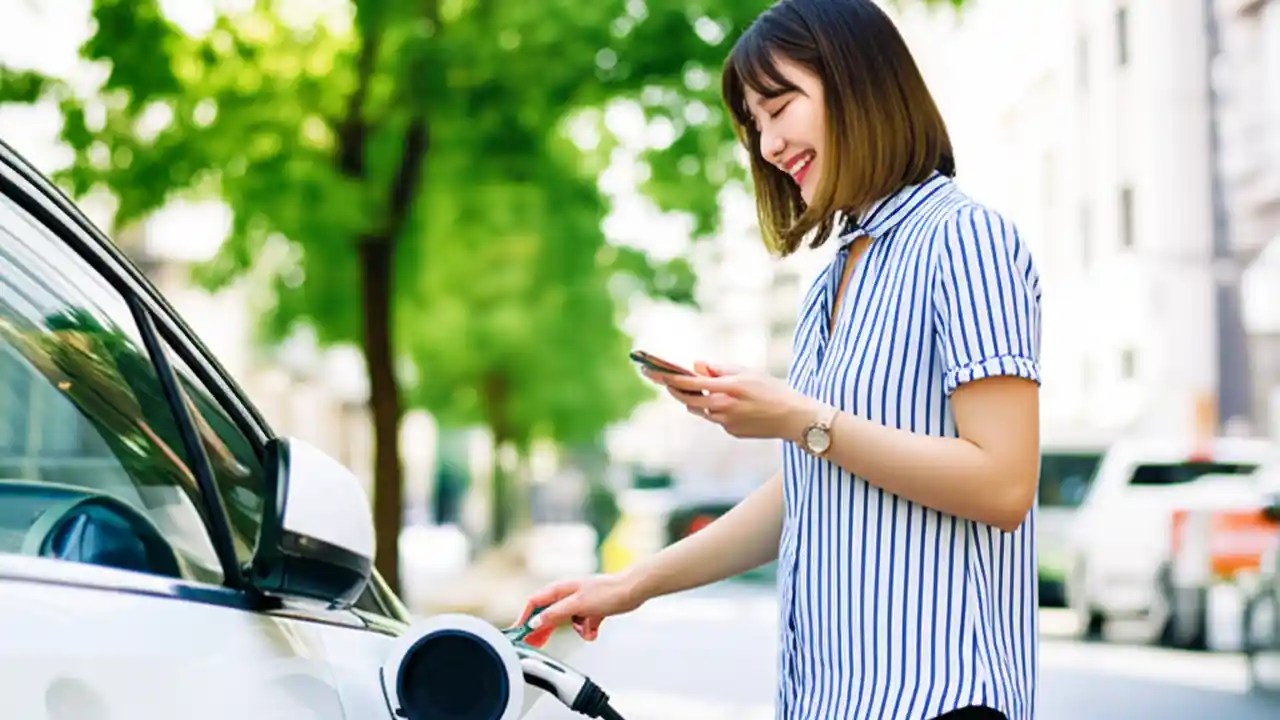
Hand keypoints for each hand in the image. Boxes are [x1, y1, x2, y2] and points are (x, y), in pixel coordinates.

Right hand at [512, 572, 645, 647]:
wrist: (632, 590)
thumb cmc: (607, 592)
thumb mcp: (577, 605)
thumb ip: (555, 614)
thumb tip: (536, 622)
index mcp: (561, 589)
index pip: (535, 603)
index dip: (526, 618)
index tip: (520, 633)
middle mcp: (568, 595)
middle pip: (548, 615)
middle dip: (545, 630)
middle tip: (538, 645)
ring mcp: (580, 603)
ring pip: (568, 622)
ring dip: (577, 630)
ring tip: (588, 629)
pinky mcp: (591, 610)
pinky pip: (583, 625)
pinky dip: (588, 629)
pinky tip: (595, 629)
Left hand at [643, 361, 821, 440]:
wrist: (794, 418)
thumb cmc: (772, 389)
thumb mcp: (746, 372)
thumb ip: (718, 369)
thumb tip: (695, 366)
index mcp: (727, 388)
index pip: (689, 382)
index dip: (666, 376)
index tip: (650, 370)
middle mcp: (722, 408)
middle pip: (687, 398)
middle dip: (673, 388)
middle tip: (662, 378)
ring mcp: (725, 423)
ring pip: (700, 409)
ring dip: (697, 399)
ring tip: (704, 387)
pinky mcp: (731, 432)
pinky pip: (715, 418)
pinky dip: (717, 409)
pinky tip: (735, 404)